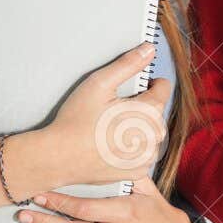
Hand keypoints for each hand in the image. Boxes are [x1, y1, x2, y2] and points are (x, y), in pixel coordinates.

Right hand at [46, 43, 170, 187]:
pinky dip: (133, 151)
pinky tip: (113, 146)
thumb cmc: (75, 121)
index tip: (132, 89)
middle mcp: (153, 136)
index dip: (148, 84)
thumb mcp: (99, 83)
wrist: (58, 157)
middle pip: (157, 112)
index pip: (164, 88)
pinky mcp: (136, 172)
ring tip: (112, 129)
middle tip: (114, 110)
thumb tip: (149, 49)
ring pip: (152, 135)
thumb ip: (128, 64)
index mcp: (148, 111)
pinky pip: (144, 156)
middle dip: (142, 108)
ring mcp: (145, 157)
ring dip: (140, 130)